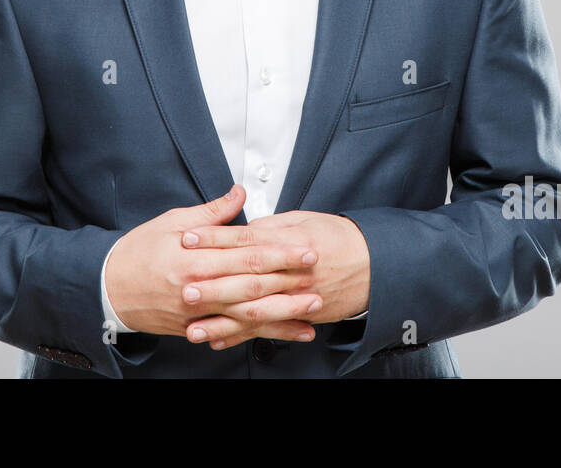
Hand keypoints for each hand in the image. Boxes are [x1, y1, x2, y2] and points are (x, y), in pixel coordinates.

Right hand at [105, 185, 322, 343]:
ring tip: (312, 310)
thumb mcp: (171, 222)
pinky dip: (260, 334)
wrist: (107, 289)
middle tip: (318, 276)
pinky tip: (284, 332)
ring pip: (248, 315)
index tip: (304, 248)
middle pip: (252, 285)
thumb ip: (210, 213)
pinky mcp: (196, 328)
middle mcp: (199, 287)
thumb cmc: (137, 253)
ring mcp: (198, 312)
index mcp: (196, 257)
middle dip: (289, 282)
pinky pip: (233, 332)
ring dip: (283, 313)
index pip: (246, 254)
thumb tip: (238, 194)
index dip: (279, 251)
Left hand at [178, 209, 370, 349]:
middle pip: (245, 277)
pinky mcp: (298, 315)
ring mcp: (294, 297)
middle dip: (213, 285)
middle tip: (184, 288)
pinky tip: (218, 340)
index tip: (188, 238)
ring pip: (253, 310)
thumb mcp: (305, 219)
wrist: (375, 264)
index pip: (245, 238)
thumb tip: (246, 226)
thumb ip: (272, 224)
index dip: (215, 238)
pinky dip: (241, 337)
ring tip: (194, 326)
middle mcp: (290, 271)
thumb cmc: (339, 238)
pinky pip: (266, 329)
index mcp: (288, 241)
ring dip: (222, 320)